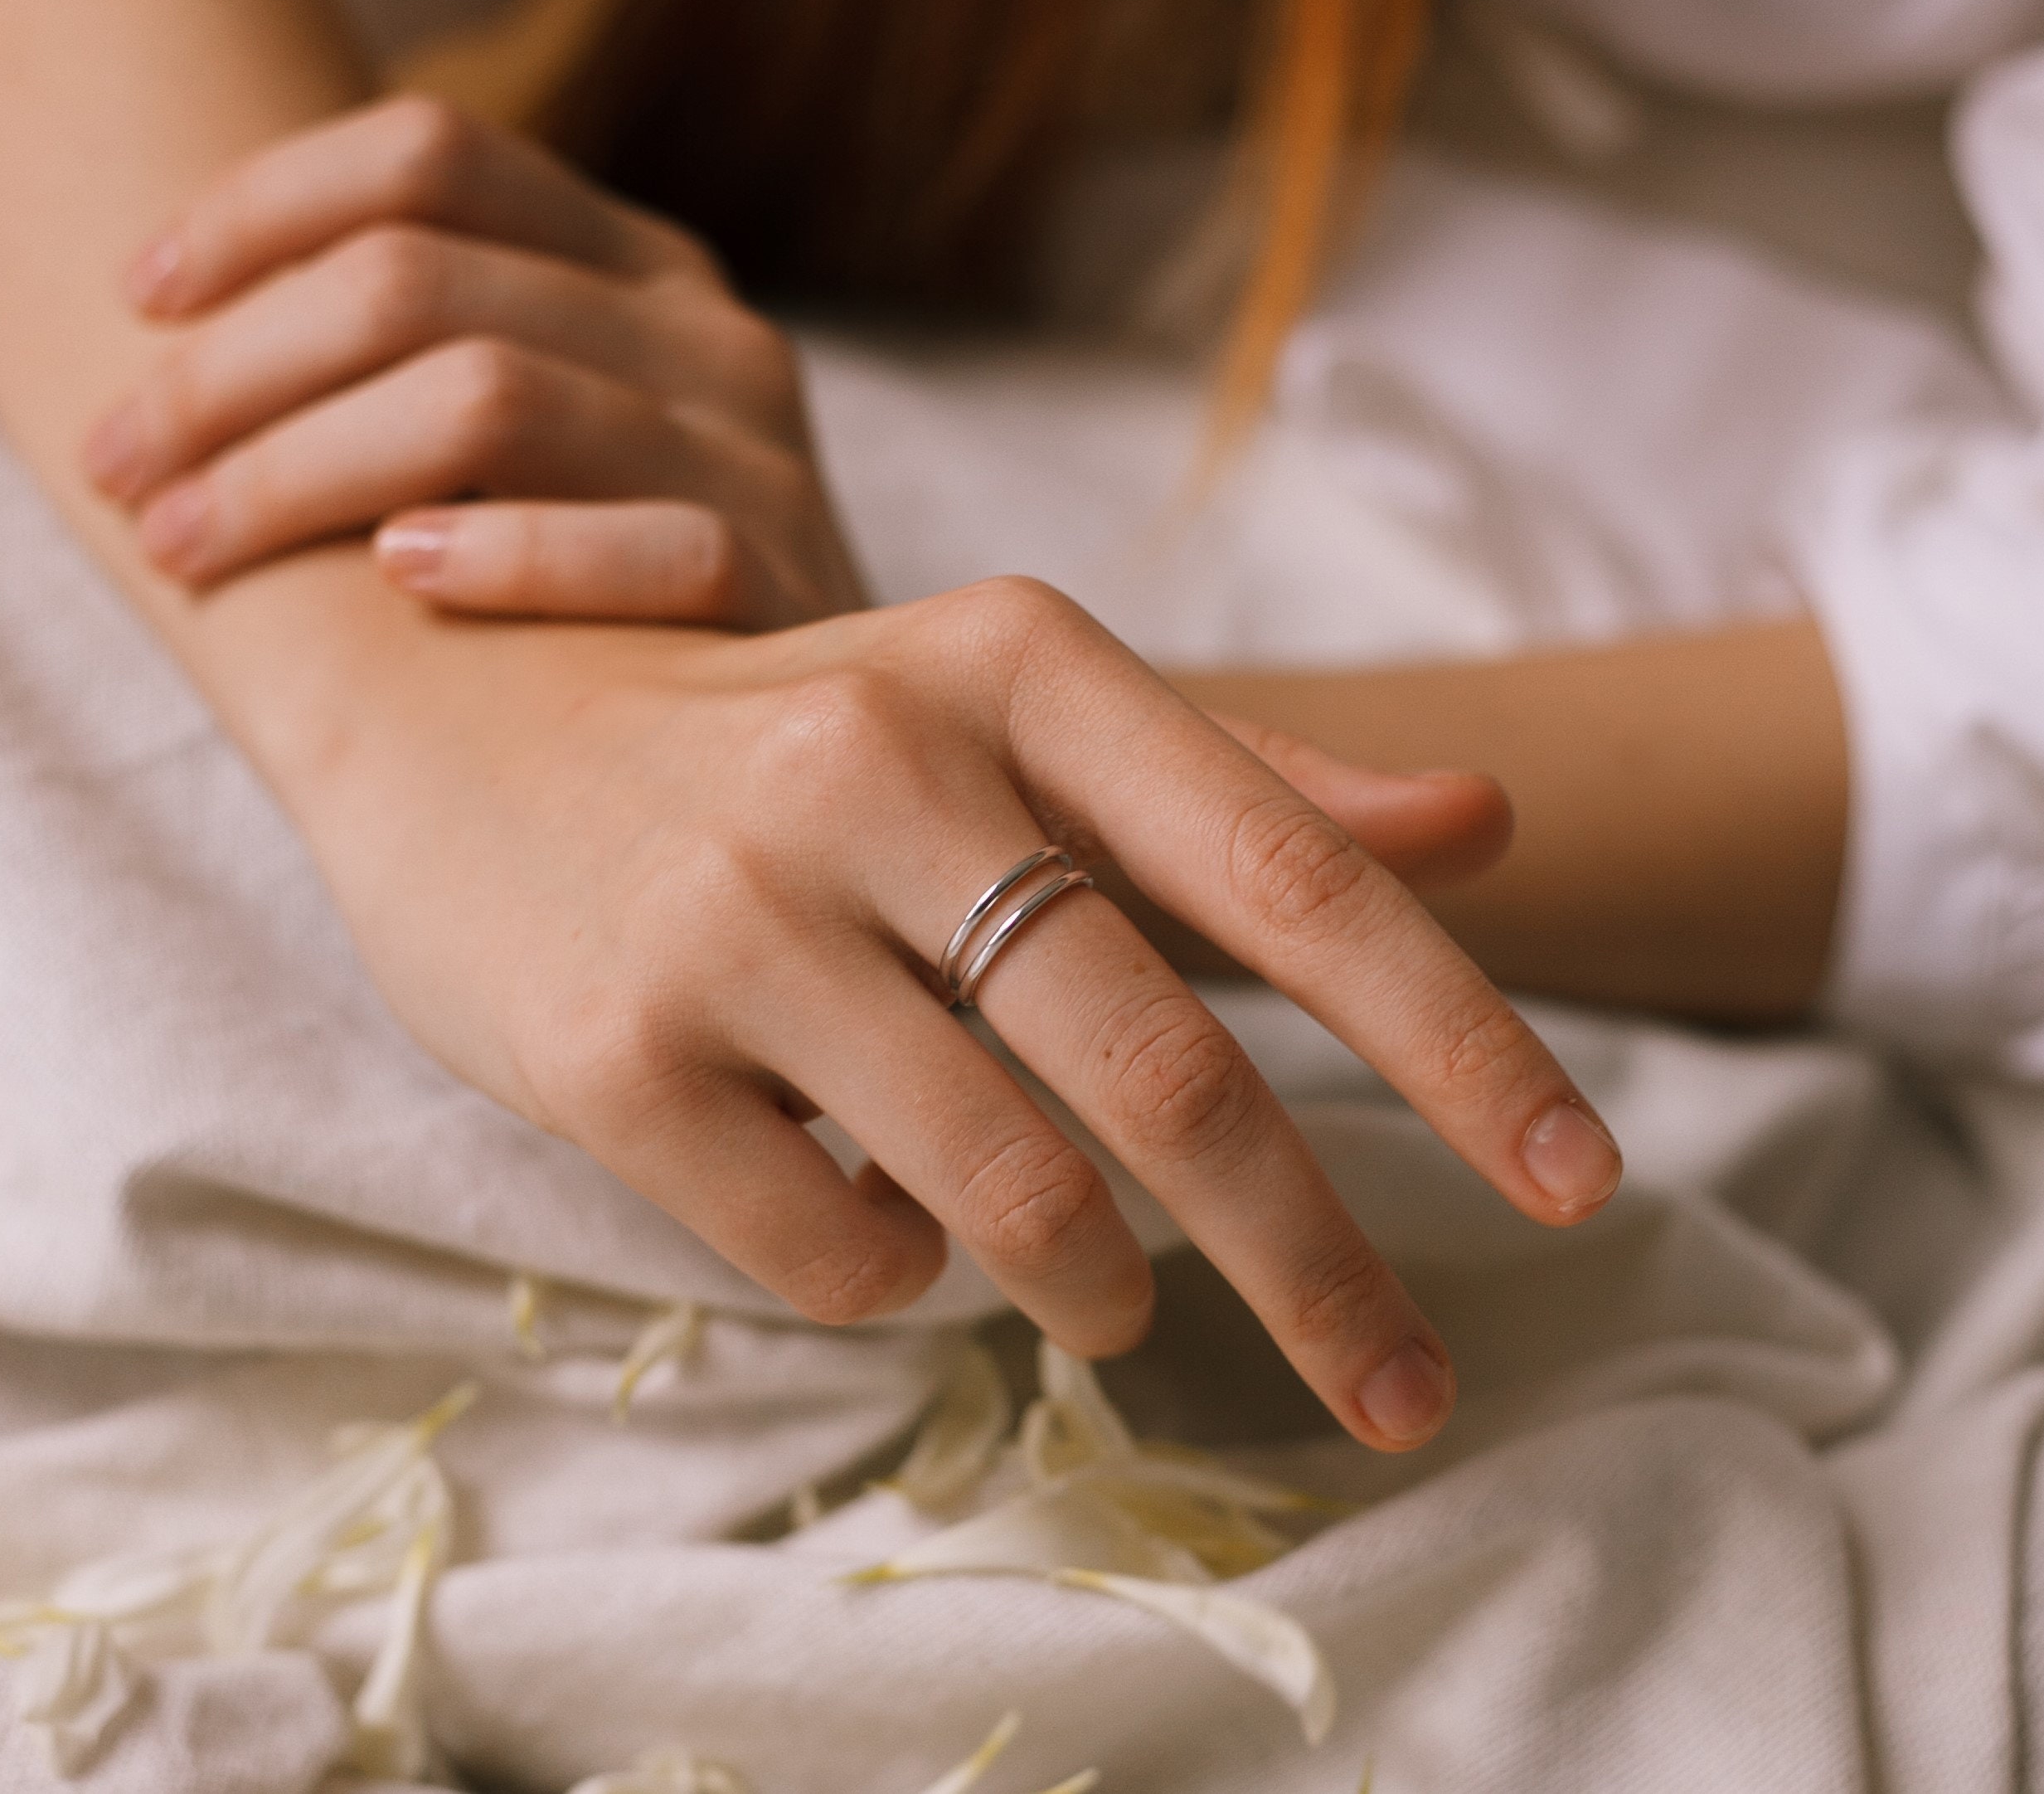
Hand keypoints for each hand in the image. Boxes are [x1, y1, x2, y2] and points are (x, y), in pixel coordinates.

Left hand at [83, 96, 862, 628]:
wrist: (820, 711)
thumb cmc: (626, 585)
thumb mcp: (562, 427)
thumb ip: (443, 352)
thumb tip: (183, 332)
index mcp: (641, 263)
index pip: (431, 153)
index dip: (260, 206)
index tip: (134, 299)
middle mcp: (707, 330)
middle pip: (419, 281)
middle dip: (229, 373)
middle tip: (122, 468)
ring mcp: (760, 453)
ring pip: (496, 400)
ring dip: (298, 472)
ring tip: (189, 542)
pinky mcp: (792, 583)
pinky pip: (655, 546)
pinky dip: (514, 553)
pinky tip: (403, 575)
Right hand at [307, 572, 1619, 1452]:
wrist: (459, 722)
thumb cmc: (786, 739)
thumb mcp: (1003, 711)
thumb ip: (1244, 778)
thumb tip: (1495, 816)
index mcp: (1011, 659)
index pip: (1287, 870)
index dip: (1457, 1039)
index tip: (1584, 1182)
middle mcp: (874, 761)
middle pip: (1170, 1073)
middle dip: (1318, 1260)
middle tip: (1405, 1384)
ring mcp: (731, 911)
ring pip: (1016, 1194)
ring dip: (1099, 1285)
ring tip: (1105, 1292)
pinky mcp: (610, 1053)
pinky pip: (837, 1253)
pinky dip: (902, 1279)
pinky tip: (879, 1216)